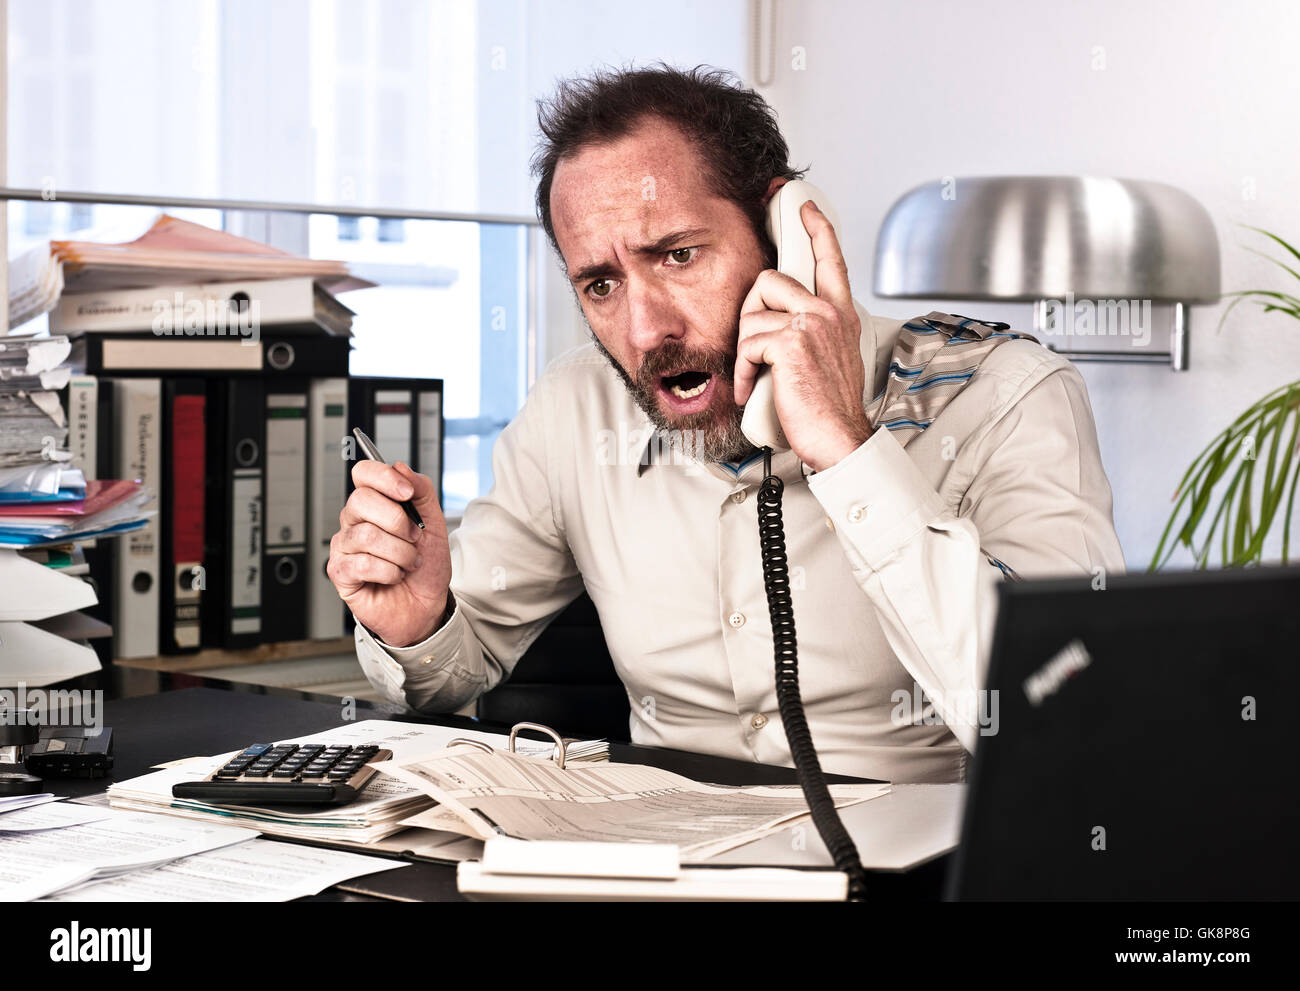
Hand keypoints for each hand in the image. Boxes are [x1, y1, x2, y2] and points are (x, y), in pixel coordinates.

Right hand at [327, 460, 450, 646]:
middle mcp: (355, 521)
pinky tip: (393, 576)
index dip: (384, 478)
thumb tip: (401, 467)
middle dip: (397, 522)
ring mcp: (345, 546)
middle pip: (361, 500)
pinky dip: (389, 572)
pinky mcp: (340, 572)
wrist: (426, 604)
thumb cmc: (425, 566)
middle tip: (413, 538)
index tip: (406, 493)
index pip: (363, 473)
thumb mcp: (435, 523)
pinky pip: (363, 563)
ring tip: (407, 563)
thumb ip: (422, 491)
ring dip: (400, 553)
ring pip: (367, 535)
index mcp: (375, 504)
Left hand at [734, 200, 872, 471]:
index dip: (815, 226)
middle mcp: (830, 311)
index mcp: (841, 312)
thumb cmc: (829, 406)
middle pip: (770, 278)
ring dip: (745, 350)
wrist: (839, 438)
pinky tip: (750, 388)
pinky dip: (742, 371)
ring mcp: (813, 324)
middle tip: (753, 347)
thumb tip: (779, 322)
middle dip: (750, 312)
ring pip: (753, 313)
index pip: (830, 256)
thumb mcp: (830, 357)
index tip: (802, 204)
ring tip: (755, 375)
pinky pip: (747, 343)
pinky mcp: (791, 343)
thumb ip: (812, 330)